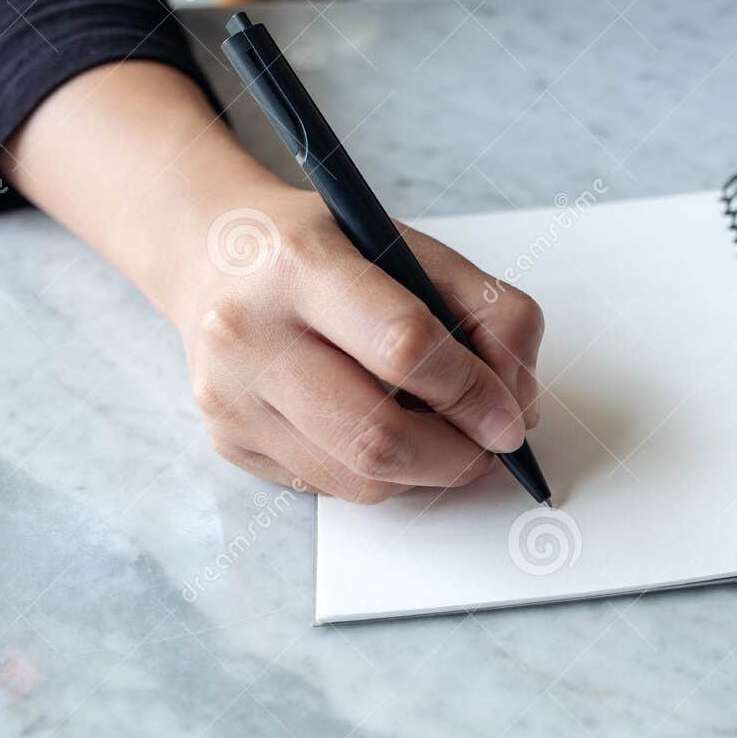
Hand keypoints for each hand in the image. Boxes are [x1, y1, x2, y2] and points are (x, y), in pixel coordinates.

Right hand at [167, 187, 542, 501]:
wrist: (217, 251)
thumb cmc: (330, 251)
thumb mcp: (418, 250)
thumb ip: (491, 314)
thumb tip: (518, 404)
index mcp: (302, 264)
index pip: (405, 347)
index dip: (474, 393)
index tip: (511, 420)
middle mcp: (249, 332)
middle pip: (377, 436)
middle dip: (457, 456)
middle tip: (490, 447)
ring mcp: (230, 394)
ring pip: (359, 478)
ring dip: (424, 471)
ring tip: (442, 432)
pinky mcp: (228, 440)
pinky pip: (330, 487)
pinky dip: (379, 474)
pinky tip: (383, 427)